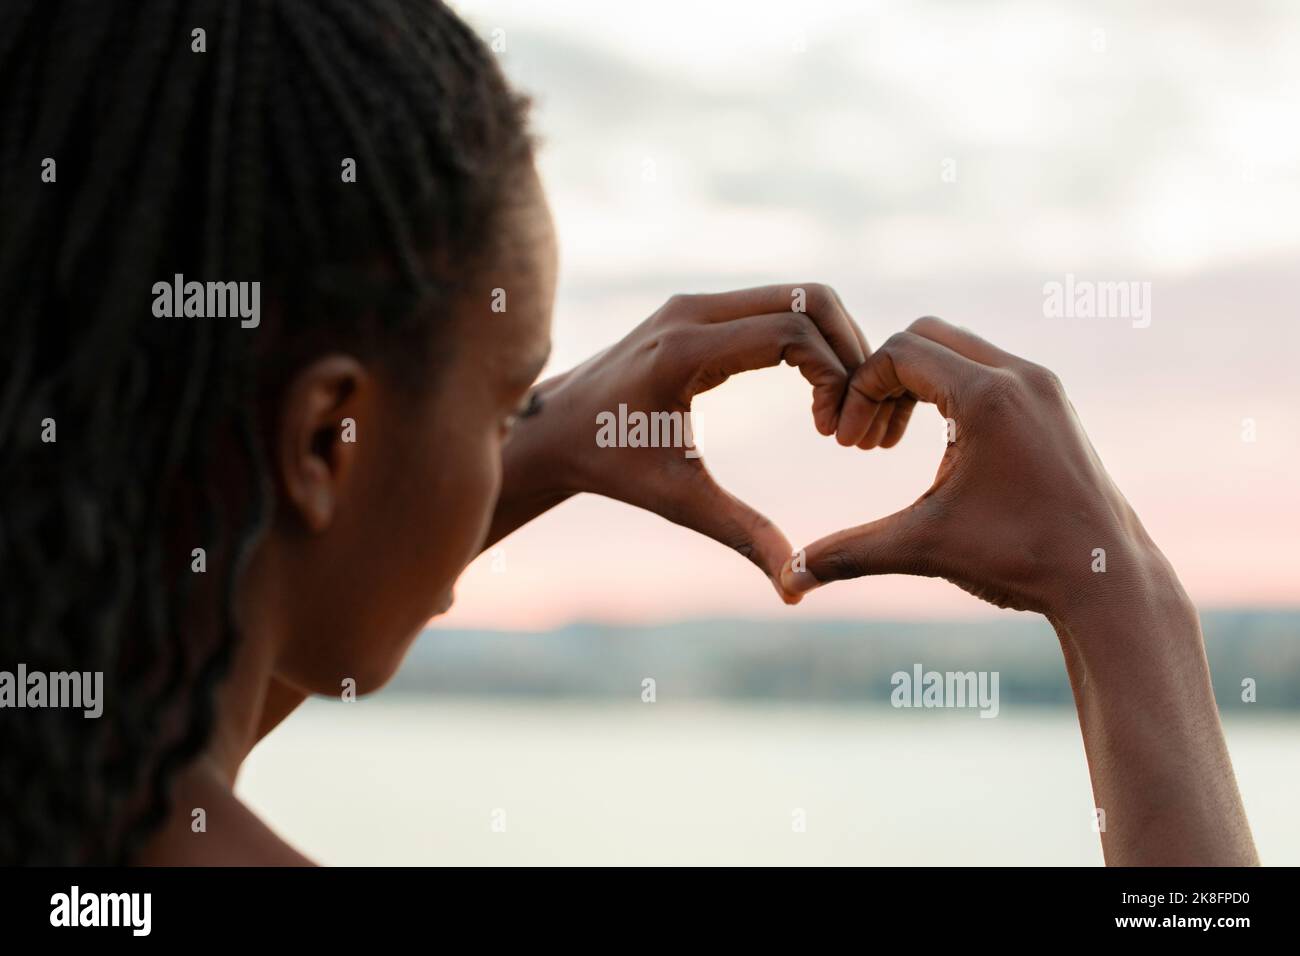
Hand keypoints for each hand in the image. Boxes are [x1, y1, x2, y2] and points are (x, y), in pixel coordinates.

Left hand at [492, 284, 884, 598]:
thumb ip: (741, 533)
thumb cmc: (612, 465)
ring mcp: (696, 302)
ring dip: (835, 344)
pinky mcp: (701, 308)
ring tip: (840, 407)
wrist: (555, 428)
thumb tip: (794, 588)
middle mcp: (693, 311)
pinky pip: (777, 305)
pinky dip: (811, 339)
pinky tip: (814, 392)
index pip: (792, 332)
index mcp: (686, 350)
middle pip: (810, 299)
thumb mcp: (678, 501)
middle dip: (850, 352)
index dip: (834, 377)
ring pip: (800, 296)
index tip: (834, 434)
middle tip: (855, 415)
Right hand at [781, 315, 1170, 617]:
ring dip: (915, 385)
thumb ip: (849, 553)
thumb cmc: (1018, 560)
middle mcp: (1020, 375)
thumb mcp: (923, 549)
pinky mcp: (1053, 402)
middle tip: (865, 437)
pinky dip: (949, 392)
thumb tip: (787, 581)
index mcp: (987, 396)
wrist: (1105, 580)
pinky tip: (939, 448)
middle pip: (925, 336)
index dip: (857, 391)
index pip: (898, 352)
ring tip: (892, 443)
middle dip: (882, 379)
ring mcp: (1042, 385)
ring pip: (957, 349)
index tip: (846, 444)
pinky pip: (986, 369)